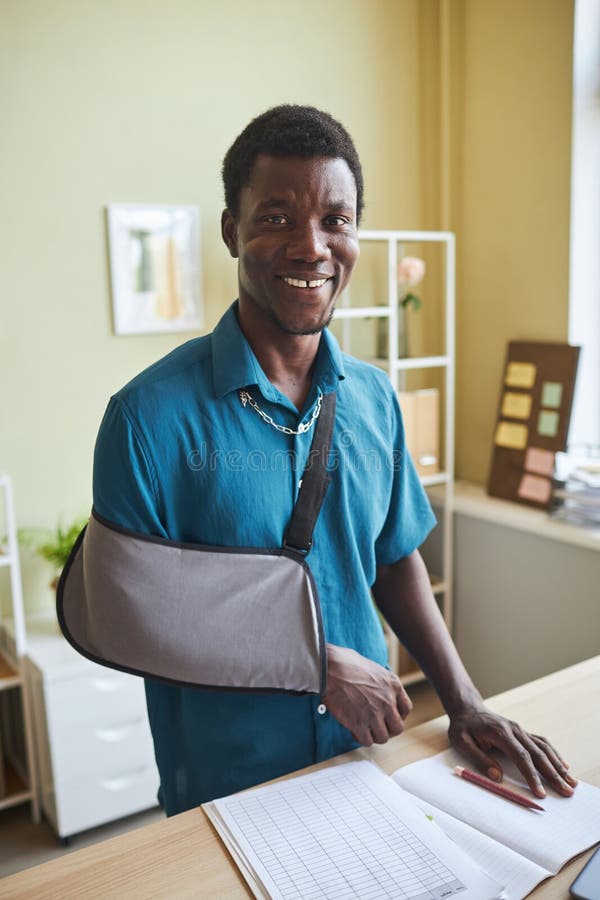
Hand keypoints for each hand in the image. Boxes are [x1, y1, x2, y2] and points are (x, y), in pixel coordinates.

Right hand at [322, 644, 411, 745]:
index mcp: (393, 685)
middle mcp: (387, 701)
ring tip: (364, 728)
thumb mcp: (373, 668)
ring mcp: (374, 714)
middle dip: (387, 729)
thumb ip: (381, 683)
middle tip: (377, 726)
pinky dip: (361, 738)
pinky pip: (367, 741)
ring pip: (383, 738)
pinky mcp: (359, 724)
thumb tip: (378, 690)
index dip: (397, 715)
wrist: (329, 668)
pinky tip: (354, 730)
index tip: (388, 716)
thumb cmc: (345, 663)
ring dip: (374, 735)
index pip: (406, 709)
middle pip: (398, 728)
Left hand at [447, 704, 577, 797]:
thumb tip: (497, 776)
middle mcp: (515, 730)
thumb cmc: (463, 727)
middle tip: (566, 791)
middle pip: (538, 753)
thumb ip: (479, 758)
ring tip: (571, 782)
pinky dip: (554, 755)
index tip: (540, 792)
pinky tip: (563, 766)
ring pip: (543, 748)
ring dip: (558, 765)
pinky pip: (542, 743)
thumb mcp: (462, 742)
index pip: (521, 756)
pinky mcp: (522, 733)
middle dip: (553, 774)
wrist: (468, 709)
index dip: (531, 775)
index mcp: (500, 733)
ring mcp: (520, 730)